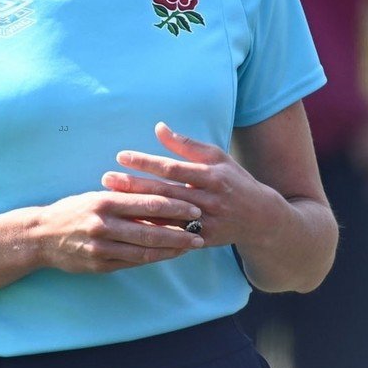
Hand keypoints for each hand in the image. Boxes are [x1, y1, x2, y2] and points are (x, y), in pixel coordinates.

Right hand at [35, 188, 204, 273]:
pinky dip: (154, 259)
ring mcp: (101, 248)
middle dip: (179, 232)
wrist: (41, 236)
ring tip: (191, 246)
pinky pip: (133, 262)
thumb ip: (124, 199)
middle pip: (150, 230)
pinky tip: (168, 255)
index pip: (147, 203)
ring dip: (171, 249)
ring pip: (144, 250)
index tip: (194, 208)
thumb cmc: (73, 211)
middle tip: (200, 232)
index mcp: (104, 202)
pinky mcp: (99, 265)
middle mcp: (103, 225)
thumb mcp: (96, 197)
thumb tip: (160, 201)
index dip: (174, 207)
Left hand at [103, 122, 276, 249]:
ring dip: (137, 210)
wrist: (260, 218)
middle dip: (134, 185)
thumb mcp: (216, 157)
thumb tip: (158, 127)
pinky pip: (173, 236)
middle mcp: (208, 199)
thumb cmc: (234, 180)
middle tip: (107, 179)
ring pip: (166, 216)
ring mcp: (206, 221)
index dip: (146, 162)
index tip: (121, 156)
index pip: (172, 168)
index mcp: (210, 175)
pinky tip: (131, 227)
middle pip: (164, 192)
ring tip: (112, 202)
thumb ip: (186, 144)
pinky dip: (152, 231)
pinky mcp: (203, 240)